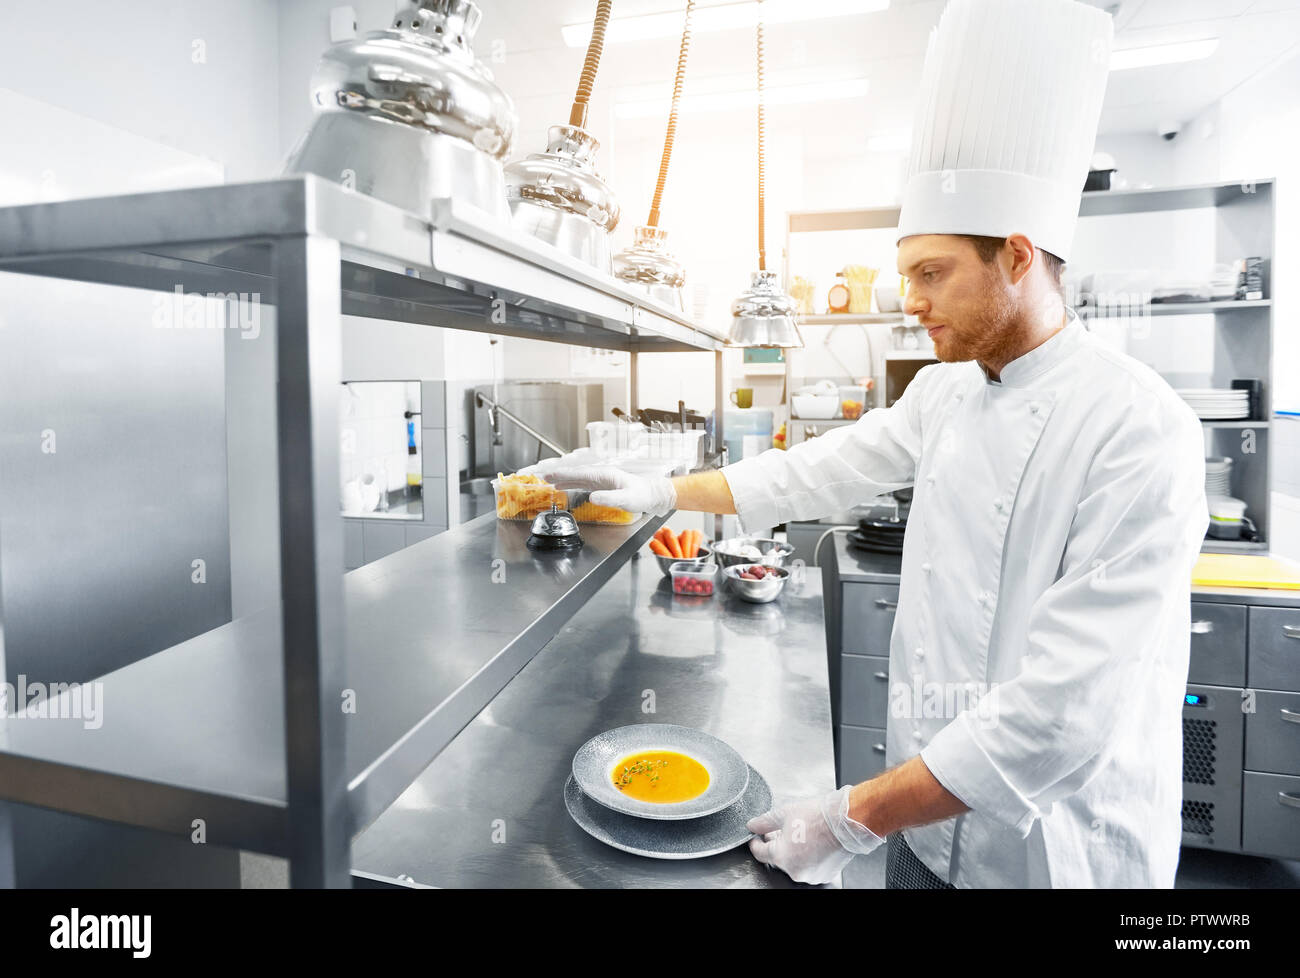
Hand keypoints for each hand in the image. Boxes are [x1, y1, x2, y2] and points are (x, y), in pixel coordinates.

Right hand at [537, 465, 676, 516]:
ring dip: (564, 479)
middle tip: (543, 477)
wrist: (652, 495)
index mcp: (605, 475)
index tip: (551, 475)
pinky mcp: (603, 486)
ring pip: (578, 478)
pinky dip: (572, 484)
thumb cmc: (642, 495)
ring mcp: (601, 480)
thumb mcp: (626, 499)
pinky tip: (566, 487)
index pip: (580, 474)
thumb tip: (593, 497)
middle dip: (560, 475)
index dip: (564, 474)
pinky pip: (583, 484)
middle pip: (576, 474)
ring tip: (550, 482)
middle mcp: (601, 475)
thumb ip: (610, 498)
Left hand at [747, 786, 883, 884]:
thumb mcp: (785, 813)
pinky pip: (810, 867)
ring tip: (799, 833)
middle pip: (778, 859)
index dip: (755, 842)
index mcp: (782, 857)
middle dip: (776, 844)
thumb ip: (764, 822)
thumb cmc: (819, 817)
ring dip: (793, 851)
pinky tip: (811, 842)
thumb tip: (753, 825)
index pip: (760, 853)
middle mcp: (796, 871)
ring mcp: (812, 875)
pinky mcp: (826, 874)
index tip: (756, 837)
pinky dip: (808, 857)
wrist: (847, 821)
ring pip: (795, 864)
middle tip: (780, 830)